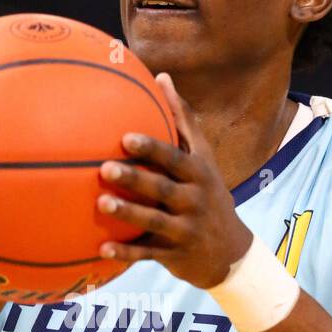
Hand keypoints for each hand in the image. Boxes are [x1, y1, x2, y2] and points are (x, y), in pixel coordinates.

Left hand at [97, 73, 252, 288]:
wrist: (231, 252)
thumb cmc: (208, 193)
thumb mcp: (203, 158)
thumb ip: (183, 120)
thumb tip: (161, 76)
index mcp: (199, 174)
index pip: (175, 158)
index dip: (152, 149)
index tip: (126, 138)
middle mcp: (194, 201)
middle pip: (163, 188)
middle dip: (135, 179)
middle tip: (104, 168)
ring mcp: (185, 230)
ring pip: (153, 221)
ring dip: (128, 214)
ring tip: (100, 204)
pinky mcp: (174, 255)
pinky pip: (147, 254)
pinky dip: (125, 255)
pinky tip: (100, 250)